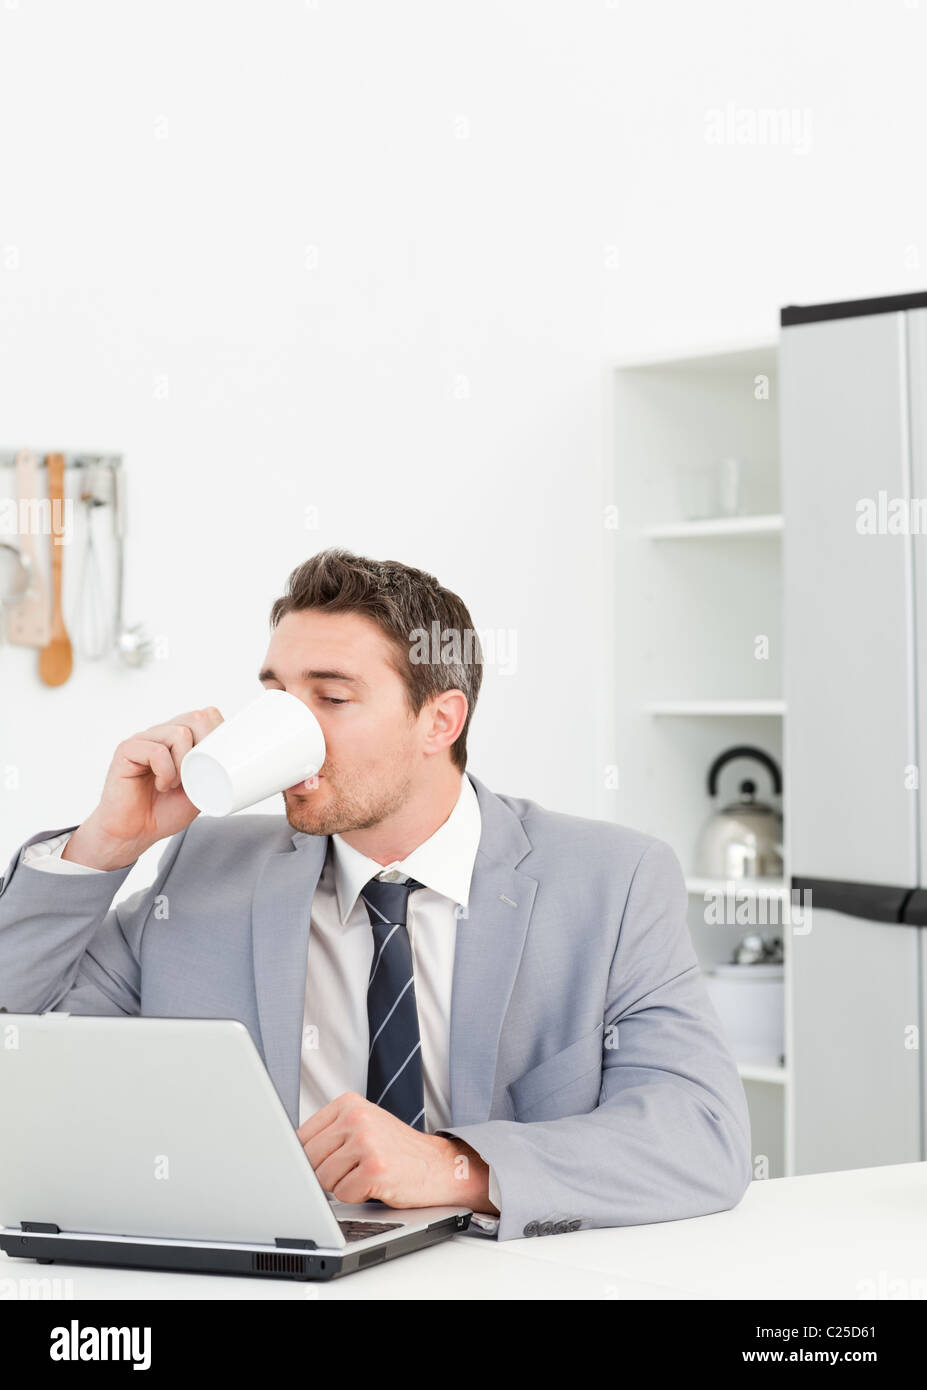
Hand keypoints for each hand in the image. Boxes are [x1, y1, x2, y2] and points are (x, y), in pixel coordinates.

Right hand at [62, 707, 224, 869]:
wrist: (134, 832)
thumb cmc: (165, 810)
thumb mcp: (201, 789)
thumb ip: (213, 768)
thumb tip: (234, 755)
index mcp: (180, 738)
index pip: (206, 716)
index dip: (217, 736)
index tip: (215, 764)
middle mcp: (162, 732)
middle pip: (196, 718)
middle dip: (205, 749)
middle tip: (195, 776)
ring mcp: (144, 739)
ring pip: (179, 733)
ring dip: (184, 765)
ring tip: (175, 785)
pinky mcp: (127, 750)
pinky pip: (156, 751)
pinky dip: (166, 772)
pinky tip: (162, 785)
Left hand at [296, 1092, 494, 1210]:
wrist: (438, 1165)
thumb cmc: (395, 1150)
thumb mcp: (362, 1126)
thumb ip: (328, 1133)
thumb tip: (286, 1156)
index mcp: (348, 1103)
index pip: (301, 1137)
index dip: (308, 1159)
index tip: (321, 1163)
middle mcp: (356, 1117)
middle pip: (308, 1160)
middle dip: (324, 1174)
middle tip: (353, 1170)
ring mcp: (366, 1141)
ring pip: (323, 1180)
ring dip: (342, 1187)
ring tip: (366, 1175)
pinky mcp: (376, 1168)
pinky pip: (343, 1195)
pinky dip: (356, 1197)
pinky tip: (375, 1185)